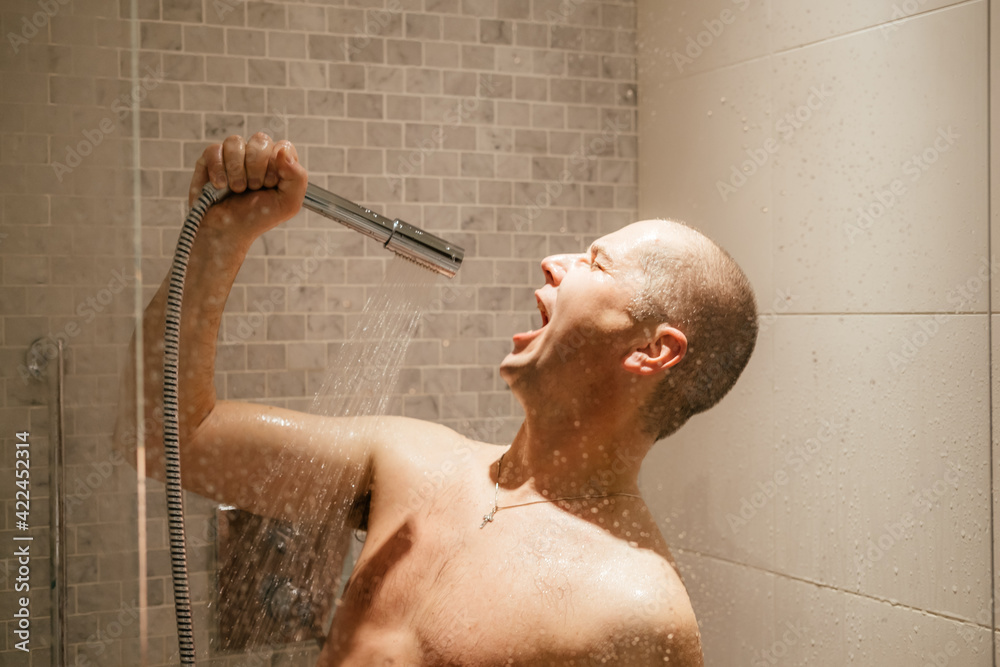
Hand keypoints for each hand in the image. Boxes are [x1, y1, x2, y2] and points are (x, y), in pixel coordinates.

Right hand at [188, 133, 307, 242]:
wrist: (227, 231)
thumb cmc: (257, 217)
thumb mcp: (288, 203)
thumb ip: (297, 176)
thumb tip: (283, 151)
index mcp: (278, 164)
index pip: (283, 146)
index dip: (277, 166)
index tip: (271, 185)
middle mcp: (256, 156)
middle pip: (260, 140)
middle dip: (257, 169)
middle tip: (254, 188)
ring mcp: (233, 155)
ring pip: (235, 141)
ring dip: (237, 170)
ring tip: (237, 189)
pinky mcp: (211, 159)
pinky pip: (215, 149)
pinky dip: (218, 170)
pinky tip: (220, 186)